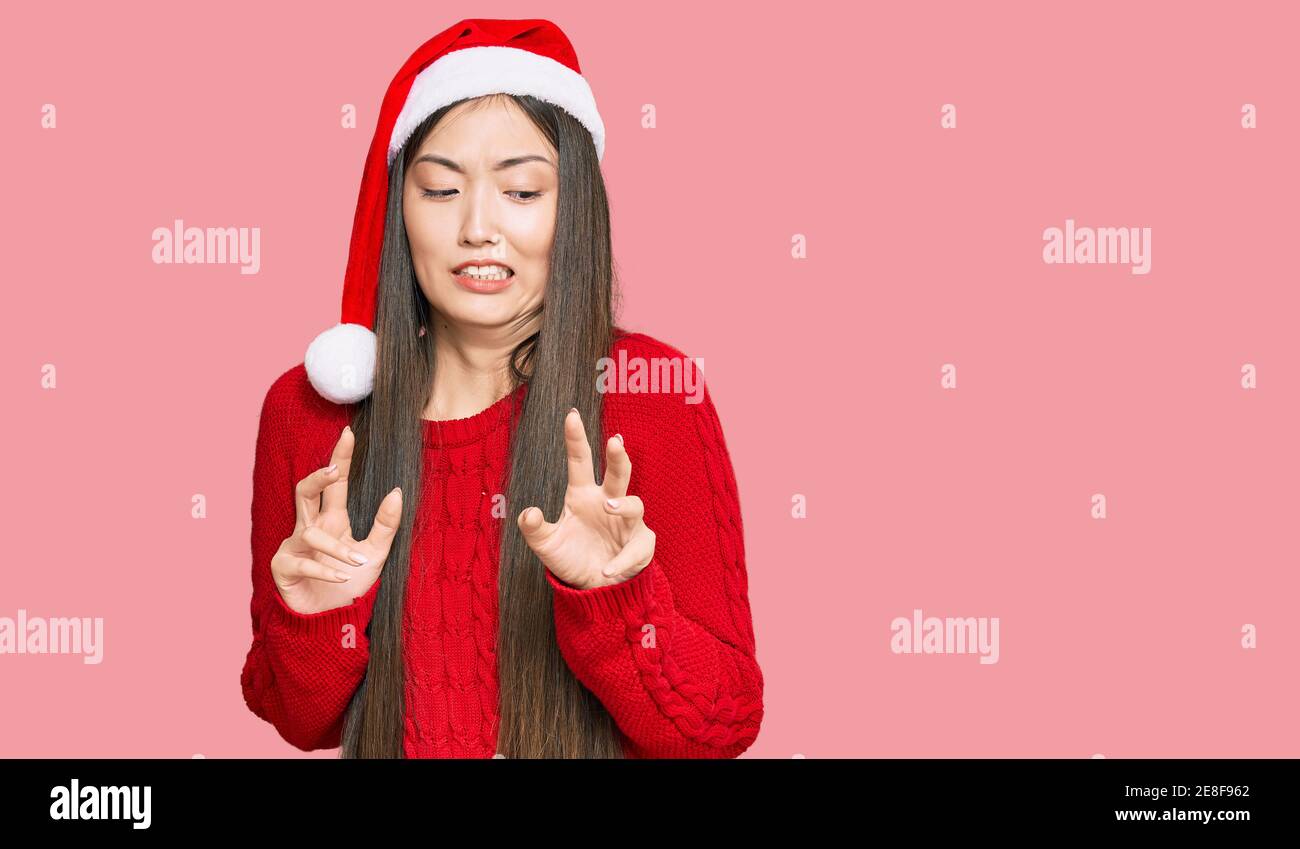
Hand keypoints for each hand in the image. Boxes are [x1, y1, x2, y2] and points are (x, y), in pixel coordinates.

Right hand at [270, 425, 402, 614]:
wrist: (331, 620)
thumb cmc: (351, 584)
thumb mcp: (376, 554)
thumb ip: (386, 525)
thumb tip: (396, 492)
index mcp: (333, 519)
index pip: (336, 484)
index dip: (341, 458)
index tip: (348, 433)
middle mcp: (311, 527)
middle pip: (305, 491)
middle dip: (317, 477)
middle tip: (335, 470)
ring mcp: (294, 545)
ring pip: (309, 533)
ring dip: (335, 548)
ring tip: (357, 562)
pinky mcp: (284, 567)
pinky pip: (302, 562)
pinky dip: (323, 570)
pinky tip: (341, 578)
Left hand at [517, 408, 655, 590]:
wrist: (593, 588)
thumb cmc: (571, 558)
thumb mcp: (546, 545)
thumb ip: (534, 529)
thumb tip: (528, 512)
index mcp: (582, 495)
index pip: (580, 462)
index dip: (576, 439)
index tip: (571, 415)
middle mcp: (607, 502)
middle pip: (618, 474)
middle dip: (618, 457)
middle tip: (615, 441)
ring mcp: (627, 523)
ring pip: (634, 505)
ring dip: (623, 505)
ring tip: (609, 506)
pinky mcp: (640, 544)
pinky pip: (637, 547)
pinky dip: (623, 559)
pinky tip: (608, 569)